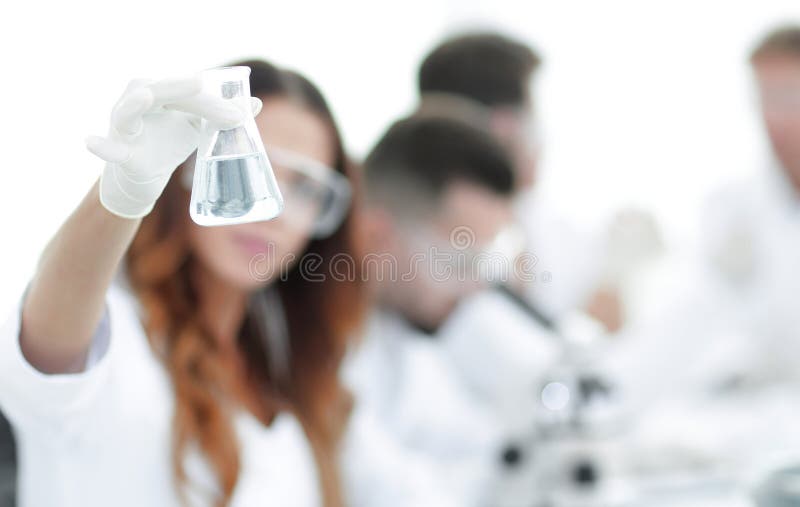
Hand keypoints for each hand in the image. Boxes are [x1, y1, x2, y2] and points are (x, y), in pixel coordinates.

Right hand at [86, 76, 261, 218]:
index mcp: (158, 92)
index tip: (240, 113)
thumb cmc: (167, 142)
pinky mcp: (120, 153)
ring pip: (128, 112)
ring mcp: (124, 127)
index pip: (186, 92)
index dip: (213, 101)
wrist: (142, 177)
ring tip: (145, 98)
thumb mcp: (196, 127)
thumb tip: (254, 105)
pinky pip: (110, 150)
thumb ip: (221, 115)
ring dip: (135, 105)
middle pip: (159, 92)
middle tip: (200, 83)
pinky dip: (102, 147)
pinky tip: (91, 143)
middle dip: (183, 92)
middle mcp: (136, 102)